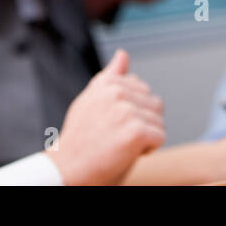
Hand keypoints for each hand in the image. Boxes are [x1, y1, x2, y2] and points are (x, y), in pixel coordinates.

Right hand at [46, 49, 165, 184]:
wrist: (66, 172)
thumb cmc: (80, 141)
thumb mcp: (91, 101)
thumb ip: (110, 77)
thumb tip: (123, 54)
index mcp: (107, 83)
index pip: (142, 89)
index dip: (132, 110)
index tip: (111, 123)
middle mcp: (116, 92)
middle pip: (155, 104)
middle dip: (142, 122)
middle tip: (115, 136)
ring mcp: (126, 111)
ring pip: (159, 121)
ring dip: (146, 137)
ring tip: (120, 144)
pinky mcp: (135, 131)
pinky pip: (159, 137)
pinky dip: (148, 150)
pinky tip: (127, 153)